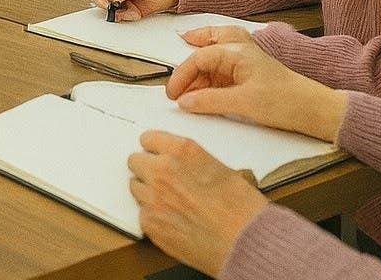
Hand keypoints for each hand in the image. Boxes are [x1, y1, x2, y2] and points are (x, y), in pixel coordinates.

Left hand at [128, 131, 269, 276]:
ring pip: (135, 186)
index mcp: (181, 151)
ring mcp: (153, 197)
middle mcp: (163, 170)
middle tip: (162, 179)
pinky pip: (141, 212)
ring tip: (169, 202)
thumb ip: (192, 163)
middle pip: (135, 161)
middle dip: (147, 168)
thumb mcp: (221, 169)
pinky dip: (153, 215)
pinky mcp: (150, 223)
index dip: (154, 149)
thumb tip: (181, 166)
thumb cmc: (241, 208)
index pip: (148, 139)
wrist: (244, 242)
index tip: (157, 154)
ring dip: (148, 191)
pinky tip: (172, 220)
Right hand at [167, 28, 347, 141]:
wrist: (314, 109)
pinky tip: (205, 82)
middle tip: (175, 84)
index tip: (173, 94)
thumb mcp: (243, 103)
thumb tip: (185, 102)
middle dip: (188, 62)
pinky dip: (210, 73)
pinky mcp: (251, 73)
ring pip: (215, 53)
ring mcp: (246, 61)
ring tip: (186, 78)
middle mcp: (241, 50)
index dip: (182, 76)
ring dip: (199, 66)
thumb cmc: (285, 100)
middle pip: (206, 45)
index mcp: (237, 51)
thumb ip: (209, 101)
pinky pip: (224, 67)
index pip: (199, 58)